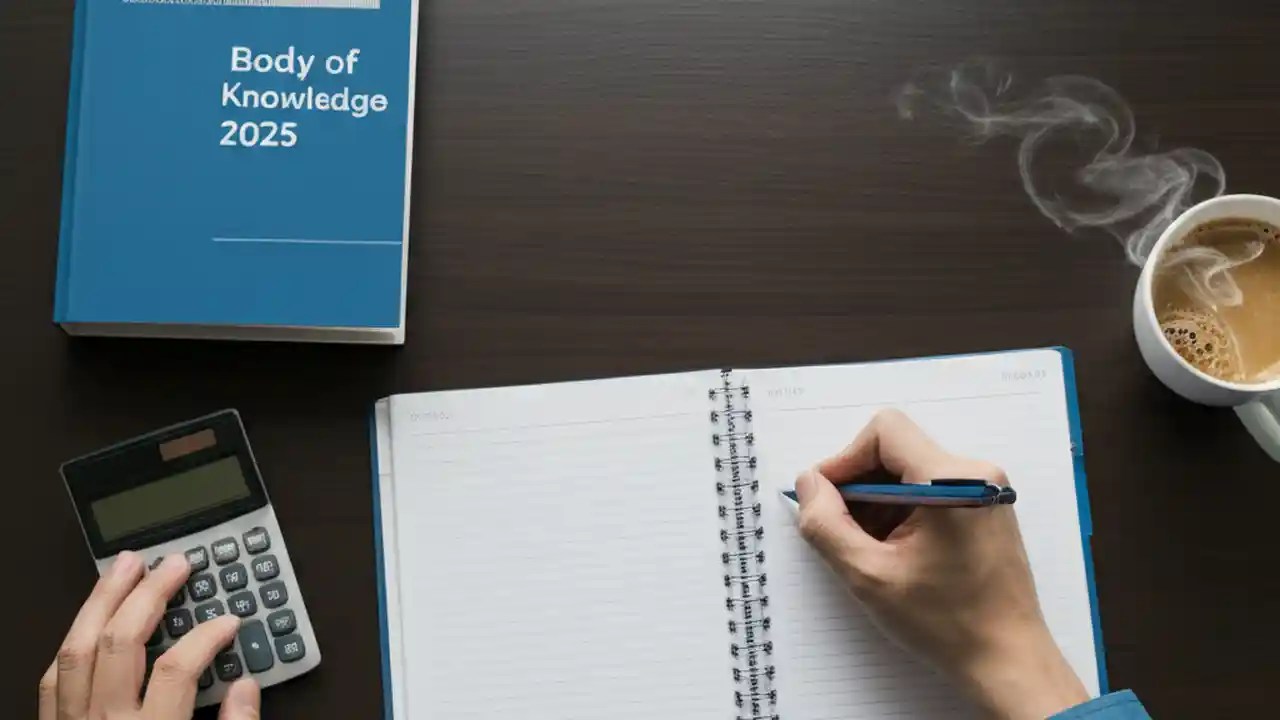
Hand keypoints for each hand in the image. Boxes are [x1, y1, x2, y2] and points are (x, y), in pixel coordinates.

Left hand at [39, 551, 261, 719]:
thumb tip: (248, 688)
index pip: (176, 670)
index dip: (206, 636)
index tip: (228, 620)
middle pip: (120, 644)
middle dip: (149, 596)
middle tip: (175, 565)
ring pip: (76, 650)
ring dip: (101, 601)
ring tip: (125, 567)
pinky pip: (53, 678)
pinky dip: (73, 642)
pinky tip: (89, 621)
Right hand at [795, 409, 1088, 719]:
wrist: (1008, 660)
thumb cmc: (946, 623)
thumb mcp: (870, 576)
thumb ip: (827, 525)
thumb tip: (808, 484)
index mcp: (951, 480)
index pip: (884, 431)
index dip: (845, 459)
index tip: (826, 498)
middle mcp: (975, 472)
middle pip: (895, 449)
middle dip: (859, 485)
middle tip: (843, 532)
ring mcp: (984, 488)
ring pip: (909, 469)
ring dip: (878, 501)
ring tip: (872, 550)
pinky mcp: (984, 506)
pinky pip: (929, 488)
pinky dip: (901, 511)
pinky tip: (896, 552)